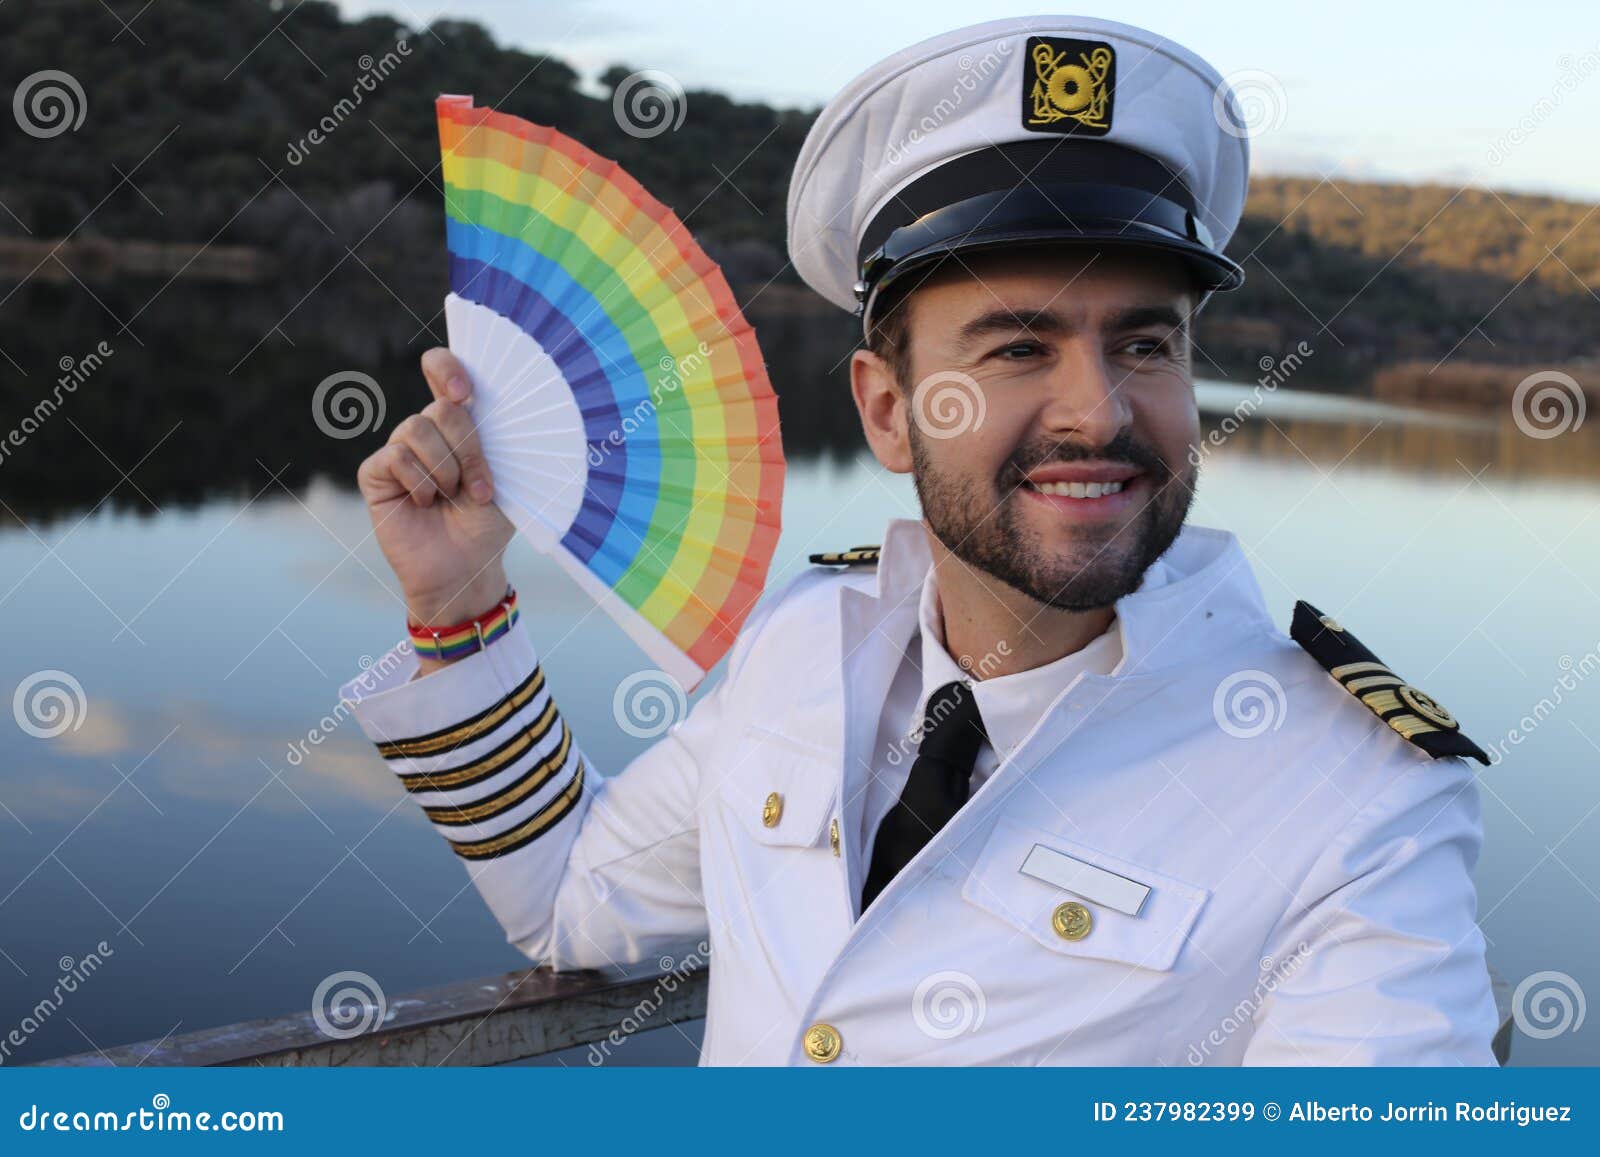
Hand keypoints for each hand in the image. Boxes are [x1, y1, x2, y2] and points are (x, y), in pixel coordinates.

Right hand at [357, 348, 515, 627]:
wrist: (466, 568)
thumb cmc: (487, 524)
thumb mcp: (502, 477)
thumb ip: (493, 438)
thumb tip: (488, 404)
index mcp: (459, 425)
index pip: (442, 371)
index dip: (447, 368)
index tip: (464, 392)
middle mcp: (426, 431)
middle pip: (442, 408)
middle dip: (468, 448)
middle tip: (479, 487)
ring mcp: (399, 450)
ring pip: (417, 428)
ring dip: (445, 468)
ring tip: (452, 497)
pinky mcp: (375, 473)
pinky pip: (396, 457)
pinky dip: (419, 481)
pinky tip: (424, 503)